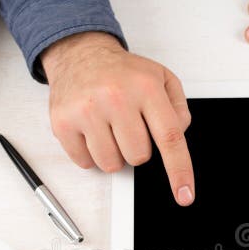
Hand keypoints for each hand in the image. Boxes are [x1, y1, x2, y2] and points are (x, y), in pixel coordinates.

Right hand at [41, 32, 194, 205]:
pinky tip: (91, 130)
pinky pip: (85, 162)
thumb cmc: (122, 72)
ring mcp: (86, 110)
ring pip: (111, 164)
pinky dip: (91, 153)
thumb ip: (179, 109)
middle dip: (137, 148)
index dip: (179, 171)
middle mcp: (116, 97)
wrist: (80, 54)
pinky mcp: (63, 123)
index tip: (184, 195)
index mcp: (146, 87)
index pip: (169, 138)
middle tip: (128, 125)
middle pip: (138, 157)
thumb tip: (177, 136)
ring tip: (108, 127)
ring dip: (113, 153)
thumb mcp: (162, 79)